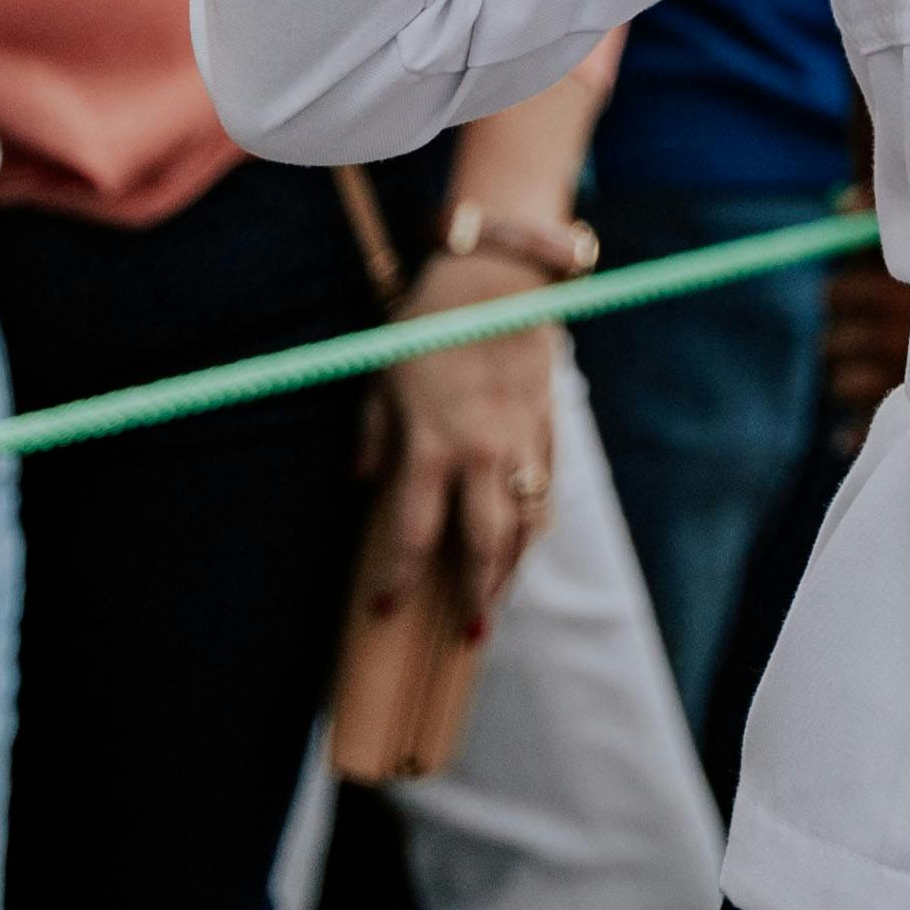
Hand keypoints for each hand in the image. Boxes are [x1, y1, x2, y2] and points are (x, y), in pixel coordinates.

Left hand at [356, 277, 565, 640]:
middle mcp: (481, 454)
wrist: (498, 276)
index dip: (396, 579)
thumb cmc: (429, 321)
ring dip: (512, 567)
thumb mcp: (383, 374)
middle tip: (470, 633)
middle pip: (483, 544)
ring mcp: (520, 441)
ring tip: (498, 598)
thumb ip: (373, 434)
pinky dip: (536, 520)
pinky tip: (526, 537)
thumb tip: (362, 483)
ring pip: (524, 523)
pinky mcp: (547, 422)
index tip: (382, 609)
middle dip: (476, 595)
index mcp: (432, 446)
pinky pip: (546, 486)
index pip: (413, 534)